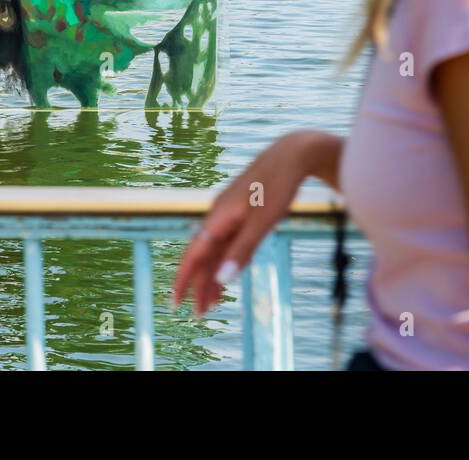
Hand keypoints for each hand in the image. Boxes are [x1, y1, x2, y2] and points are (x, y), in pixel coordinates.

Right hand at [172, 131, 340, 316]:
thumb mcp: (262, 222)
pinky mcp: (243, 213)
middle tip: (199, 314)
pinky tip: (227, 274)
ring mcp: (230, 213)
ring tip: (212, 302)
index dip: (183, 279)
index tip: (175, 302)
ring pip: (216, 250)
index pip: (194, 254)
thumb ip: (242, 251)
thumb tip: (222, 281)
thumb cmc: (277, 185)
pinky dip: (226, 261)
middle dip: (200, 284)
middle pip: (204, 255)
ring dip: (213, 275)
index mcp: (218, 217)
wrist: (293, 154)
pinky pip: (228, 243)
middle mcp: (218, 216)